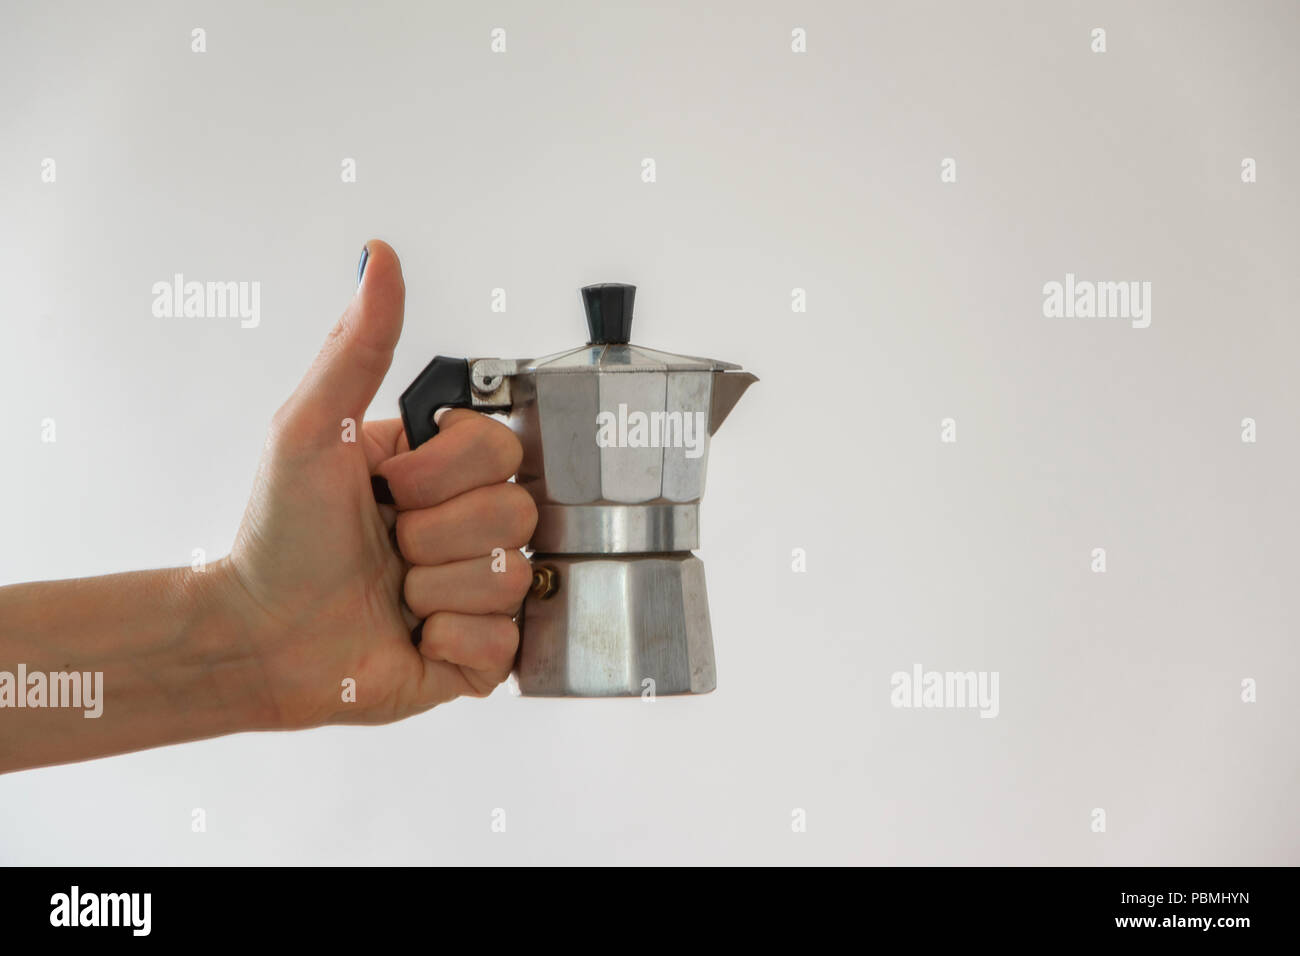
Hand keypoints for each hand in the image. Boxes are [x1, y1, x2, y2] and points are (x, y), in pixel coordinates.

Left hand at [218, 241, 535, 729]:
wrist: (257, 637)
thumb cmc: (277, 535)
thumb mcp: (311, 428)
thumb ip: (358, 346)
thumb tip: (379, 258)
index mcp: (444, 472)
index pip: (505, 450)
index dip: (445, 473)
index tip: (389, 486)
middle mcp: (470, 526)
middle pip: (516, 513)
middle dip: (432, 534)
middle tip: (386, 545)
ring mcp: (480, 590)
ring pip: (509, 577)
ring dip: (431, 589)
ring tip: (392, 594)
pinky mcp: (480, 656)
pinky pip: (503, 644)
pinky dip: (445, 643)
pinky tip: (410, 637)